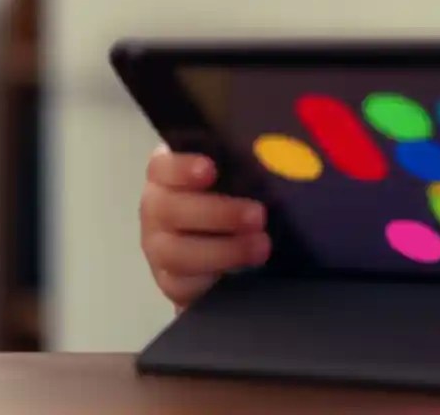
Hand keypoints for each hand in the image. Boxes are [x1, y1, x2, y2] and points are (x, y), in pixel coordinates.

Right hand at [139, 144, 270, 309]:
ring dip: (223, 250)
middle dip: (217, 213)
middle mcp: (156, 209)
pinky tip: (244, 272)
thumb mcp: (237, 178)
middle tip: (259, 215)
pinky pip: (184, 283)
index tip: (210, 170)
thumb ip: (245, 166)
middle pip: (170, 210)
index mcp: (168, 176)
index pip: (163, 167)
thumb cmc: (231, 197)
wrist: (221, 249)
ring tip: (262, 246)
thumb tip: (283, 156)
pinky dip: (215, 276)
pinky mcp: (170, 281)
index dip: (182, 168)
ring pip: (176, 252)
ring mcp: (158, 247)